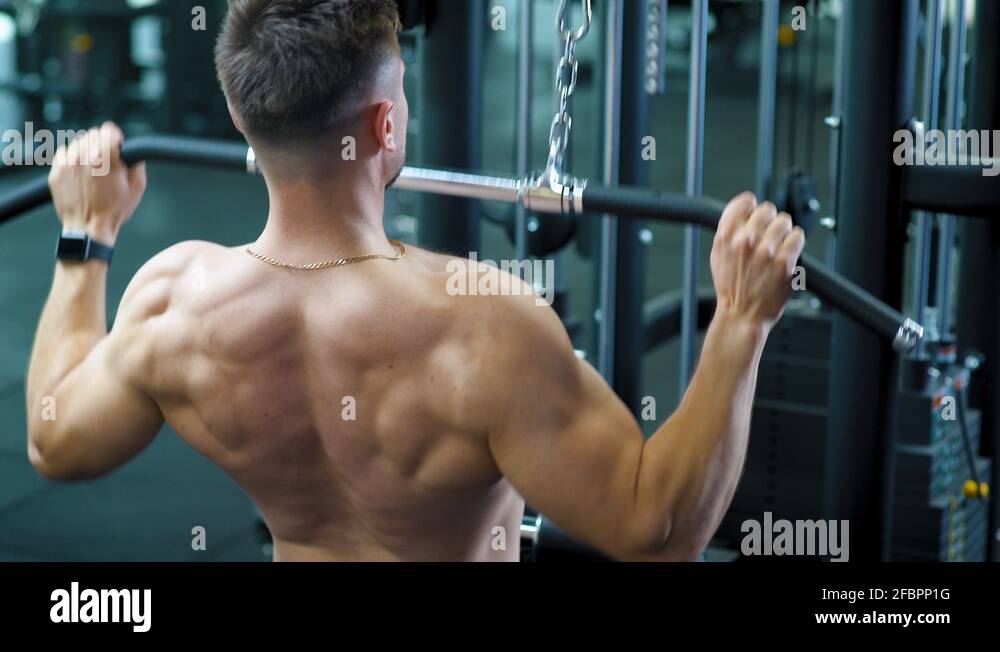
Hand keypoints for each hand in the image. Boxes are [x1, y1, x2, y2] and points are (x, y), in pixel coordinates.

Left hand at [48, 122, 146, 244]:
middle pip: (94, 133)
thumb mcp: (138, 187)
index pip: (109, 129)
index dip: (117, 138)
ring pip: (78, 142)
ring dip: (87, 151)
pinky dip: (72, 160)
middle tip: (106, 163)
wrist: (88, 228)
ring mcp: (67, 162)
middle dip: (102, 144)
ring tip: (93, 171)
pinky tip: (80, 175)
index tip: (118, 148)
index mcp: (105, 156)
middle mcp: (83, 155)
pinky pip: (64, 153)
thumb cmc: (113, 211)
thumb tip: (132, 152)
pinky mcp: (56, 170)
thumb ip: (137, 163)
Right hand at [710, 193, 805, 334]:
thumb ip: (728, 231)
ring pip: (784, 222)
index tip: (754, 214)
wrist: (741, 314)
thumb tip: (743, 210)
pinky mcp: (784, 262)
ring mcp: (766, 251)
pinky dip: (795, 241)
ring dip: (784, 231)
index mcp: (726, 236)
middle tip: (769, 234)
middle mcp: (745, 241)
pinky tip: (788, 251)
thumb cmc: (731, 287)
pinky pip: (797, 236)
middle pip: (767, 210)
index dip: (752, 207)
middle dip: (769, 220)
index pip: (745, 202)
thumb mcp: (717, 255)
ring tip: (778, 245)